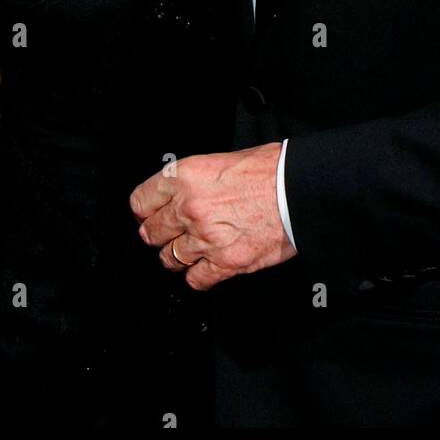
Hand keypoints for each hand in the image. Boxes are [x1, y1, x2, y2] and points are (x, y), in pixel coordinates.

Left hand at [129, 143, 296, 291]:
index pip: (140, 201)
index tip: (148, 214)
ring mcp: (205, 238)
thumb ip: (195, 180)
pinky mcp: (225, 263)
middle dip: (159, 234)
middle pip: (150, 233)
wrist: (299, 190)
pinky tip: (207, 266)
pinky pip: (195, 280)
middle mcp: (189, 208)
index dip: (145, 210)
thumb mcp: (222, 159)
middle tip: (170, 233)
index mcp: (185, 176)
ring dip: (178, 255)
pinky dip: (198, 276)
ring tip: (192, 248)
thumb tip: (182, 193)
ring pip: (169, 258)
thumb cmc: (271, 170)